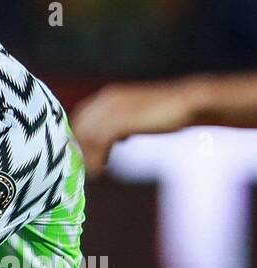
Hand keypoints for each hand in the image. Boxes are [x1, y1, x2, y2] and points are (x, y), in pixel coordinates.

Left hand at [69, 84, 195, 176]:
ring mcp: (113, 108)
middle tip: (87, 167)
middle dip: (80, 150)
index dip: (78, 139)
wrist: (189, 103)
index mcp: (107, 96)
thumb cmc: (163, 112)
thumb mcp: (134, 116)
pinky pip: (98, 142)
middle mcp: (106, 99)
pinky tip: (101, 168)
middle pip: (79, 129)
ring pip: (86, 137)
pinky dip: (96, 158)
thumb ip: (116, 126)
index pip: (79, 119)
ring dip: (88, 157)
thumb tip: (105, 143)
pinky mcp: (122, 120)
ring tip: (95, 171)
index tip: (84, 156)